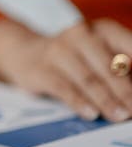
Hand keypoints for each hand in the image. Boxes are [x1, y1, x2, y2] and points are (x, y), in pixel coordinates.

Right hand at [0, 19, 131, 121]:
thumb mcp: (100, 54)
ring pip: (88, 79)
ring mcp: (59, 51)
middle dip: (126, 92)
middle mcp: (81, 36)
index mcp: (104, 30)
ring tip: (119, 116)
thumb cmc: (75, 58)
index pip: (130, 47)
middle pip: (110, 67)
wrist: (26, 53)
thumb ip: (121, 70)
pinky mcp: (41, 69)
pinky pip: (64, 88)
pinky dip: (79, 102)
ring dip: (107, 101)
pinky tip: (91, 114)